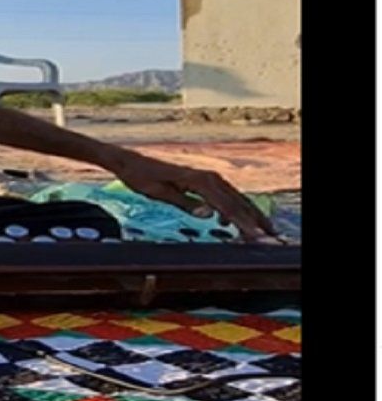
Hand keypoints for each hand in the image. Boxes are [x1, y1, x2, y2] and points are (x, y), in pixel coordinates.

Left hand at [111, 151, 275, 241]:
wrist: (130, 162)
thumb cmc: (141, 177)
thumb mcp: (159, 193)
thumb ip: (185, 203)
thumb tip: (210, 213)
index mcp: (198, 180)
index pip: (226, 205)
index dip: (243, 222)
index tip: (255, 236)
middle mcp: (206, 176)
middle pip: (236, 201)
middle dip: (253, 220)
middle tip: (269, 238)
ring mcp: (205, 177)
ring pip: (233, 197)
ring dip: (248, 214)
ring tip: (260, 232)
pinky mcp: (201, 179)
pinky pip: (223, 195)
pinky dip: (233, 208)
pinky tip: (229, 221)